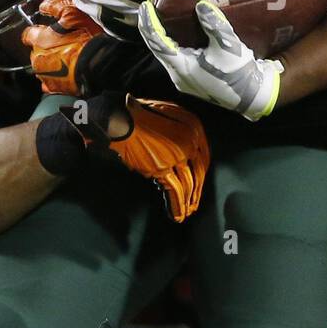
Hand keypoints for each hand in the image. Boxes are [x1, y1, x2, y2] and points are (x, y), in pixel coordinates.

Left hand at [21, 0, 104, 94]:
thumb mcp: (73, 13)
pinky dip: (57, 78)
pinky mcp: (56, 88)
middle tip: (64, 44)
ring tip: (69, 58)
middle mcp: (38, 60)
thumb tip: (44, 6)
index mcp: (40, 41)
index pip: (28, 35)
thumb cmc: (88, 38)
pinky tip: (67, 72)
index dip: (38, 31)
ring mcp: (46, 76)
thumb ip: (55, 6)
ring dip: (52, 62)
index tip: (46, 30)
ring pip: (43, 67)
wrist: (101, 64)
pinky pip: (51, 82)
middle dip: (46, 48)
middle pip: (36, 52)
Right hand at [64, 94, 209, 222]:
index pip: (204, 156)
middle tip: (195, 202)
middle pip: (198, 172)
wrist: (122, 118)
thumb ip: (180, 131)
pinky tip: (178, 214)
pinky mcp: (162, 168)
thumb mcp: (168, 113)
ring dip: (189, 200)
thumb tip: (183, 151)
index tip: (199, 183)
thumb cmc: (140, 114)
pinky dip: (177, 204)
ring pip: (188, 183)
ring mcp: (177, 156)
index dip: (201, 172)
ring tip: (187, 211)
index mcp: (194, 127)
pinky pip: (175, 190)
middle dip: (197, 190)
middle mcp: (190, 142)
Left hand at [137, 0, 281, 120]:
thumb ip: (214, 24)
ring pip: (166, 53)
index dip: (149, 22)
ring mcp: (184, 79)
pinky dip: (174, 42)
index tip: (146, 4)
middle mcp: (178, 75)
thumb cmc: (240, 74)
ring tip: (163, 15)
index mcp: (182, 68)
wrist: (253, 97)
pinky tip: (180, 31)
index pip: (157, 42)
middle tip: (152, 4)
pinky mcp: (192, 78)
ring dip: (162, 35)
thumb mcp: (229, 46)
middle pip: (157, 48)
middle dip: (153, 26)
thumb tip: (201, 5)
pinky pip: (176, 57)